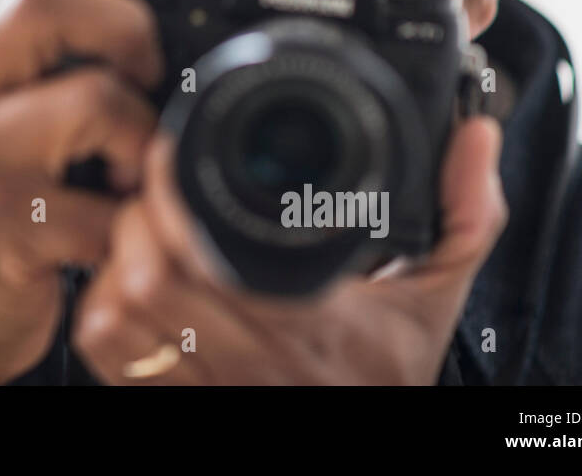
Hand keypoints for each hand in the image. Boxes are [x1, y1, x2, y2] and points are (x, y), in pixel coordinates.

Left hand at [71, 115, 506, 383]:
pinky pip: (109, 357)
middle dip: (137, 218)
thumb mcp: (438, 296)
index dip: (172, 195)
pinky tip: (128, 281)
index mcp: (312, 328)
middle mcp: (252, 366)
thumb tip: (476, 138)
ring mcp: (208, 392)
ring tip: (137, 229)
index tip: (170, 151)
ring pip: (117, 318)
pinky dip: (105, 310)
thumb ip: (464, 215)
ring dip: (114, 261)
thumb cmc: (389, 372)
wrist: (370, 457)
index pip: (206, 254)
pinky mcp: (174, 406)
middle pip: (147, 279)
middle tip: (148, 187)